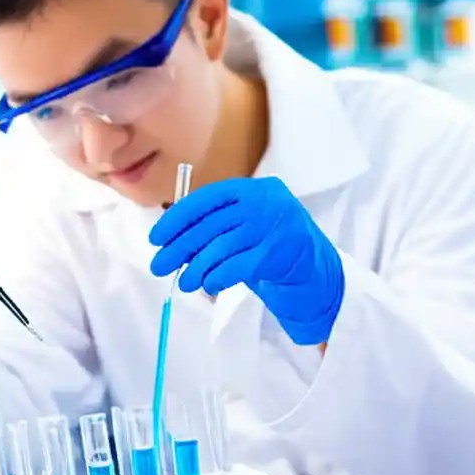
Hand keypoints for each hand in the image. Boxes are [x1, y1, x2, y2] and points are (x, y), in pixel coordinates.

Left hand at [148, 177, 344, 345]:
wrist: (319, 274)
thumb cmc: (273, 250)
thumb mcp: (246, 229)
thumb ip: (215, 228)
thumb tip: (169, 242)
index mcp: (253, 190)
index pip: (205, 200)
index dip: (177, 219)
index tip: (156, 238)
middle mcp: (266, 202)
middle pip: (210, 225)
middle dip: (179, 247)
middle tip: (159, 265)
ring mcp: (276, 226)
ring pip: (220, 248)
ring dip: (196, 268)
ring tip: (185, 283)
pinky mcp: (280, 253)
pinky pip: (236, 266)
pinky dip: (217, 277)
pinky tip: (208, 285)